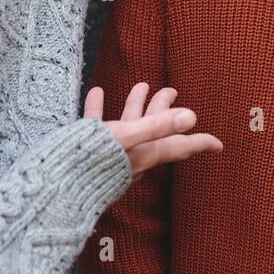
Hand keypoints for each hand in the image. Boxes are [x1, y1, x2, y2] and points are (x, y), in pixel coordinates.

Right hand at [83, 82, 222, 181]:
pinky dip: (100, 108)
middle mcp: (131, 156)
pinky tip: (98, 92)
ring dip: (135, 105)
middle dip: (164, 109)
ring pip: (128, 125)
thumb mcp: (126, 138)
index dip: (201, 143)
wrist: (53, 188)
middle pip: (155, 129)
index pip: (181, 147)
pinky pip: (97, 126)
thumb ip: (156, 127)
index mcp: (145, 154)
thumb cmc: (91, 162)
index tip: (219, 145)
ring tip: (141, 84)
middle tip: (171, 89)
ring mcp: (110, 155)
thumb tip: (191, 116)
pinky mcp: (88, 152)